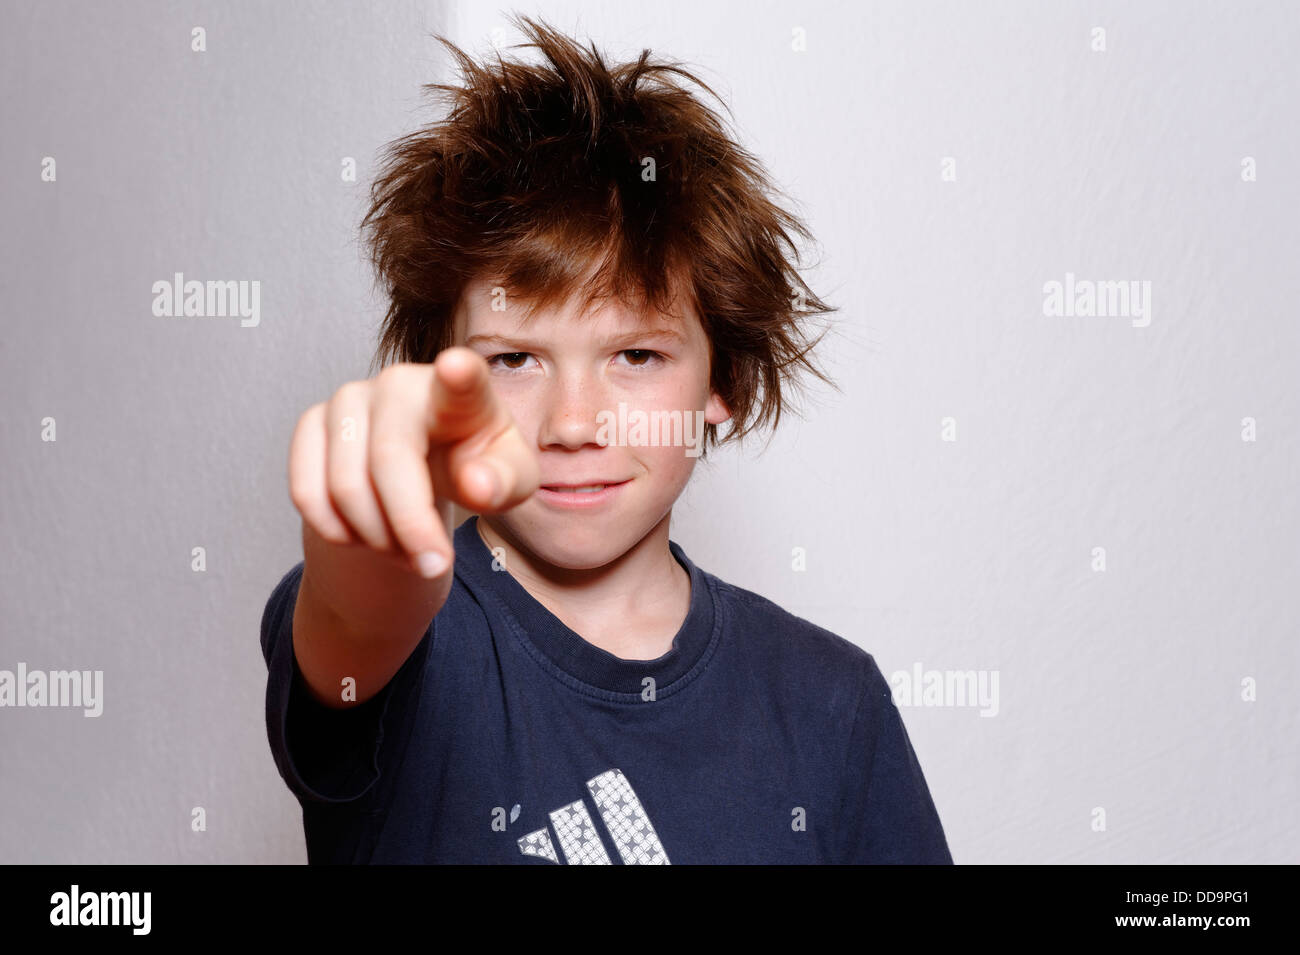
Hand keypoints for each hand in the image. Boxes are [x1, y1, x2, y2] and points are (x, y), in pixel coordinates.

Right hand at [288, 347, 538, 577]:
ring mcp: (348, 398)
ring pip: (344, 487)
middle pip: (389, 463)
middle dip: (409, 529)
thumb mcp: (509, 481)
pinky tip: (367, 532)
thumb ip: (504, 483)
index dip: (459, 375)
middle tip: (433, 563)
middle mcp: (399, 383)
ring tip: (405, 545)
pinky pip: (307, 493)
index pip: (463, 379)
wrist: (430, 464)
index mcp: (461, 393)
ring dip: (377, 538)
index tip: (457, 368)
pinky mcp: (311, 423)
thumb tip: (477, 484)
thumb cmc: (477, 465)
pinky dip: (338, 532)